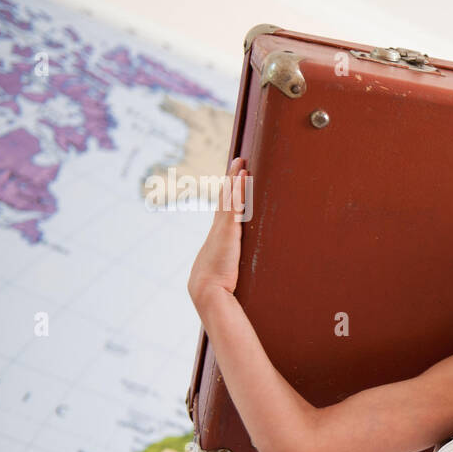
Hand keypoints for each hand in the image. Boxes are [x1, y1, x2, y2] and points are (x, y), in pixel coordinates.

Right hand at [187, 156, 249, 304]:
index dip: (229, 194)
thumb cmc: (219, 286)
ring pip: (228, 197)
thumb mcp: (228, 271)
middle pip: (225, 197)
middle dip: (232, 179)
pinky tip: (243, 175)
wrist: (209, 291)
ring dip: (235, 178)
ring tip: (242, 162)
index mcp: (219, 236)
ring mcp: (222, 227)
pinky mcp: (228, 229)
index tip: (234, 180)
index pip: (224, 209)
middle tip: (238, 161)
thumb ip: (233, 267)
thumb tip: (239, 274)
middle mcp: (219, 228)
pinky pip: (234, 203)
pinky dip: (238, 188)